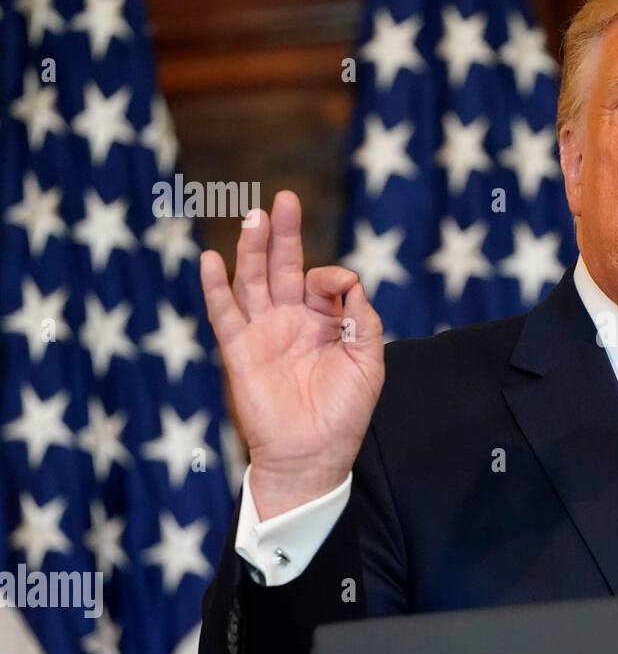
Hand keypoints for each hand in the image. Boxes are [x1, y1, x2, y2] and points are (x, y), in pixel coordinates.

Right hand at [199, 191, 384, 519]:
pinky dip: (216, 287)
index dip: (333, 277)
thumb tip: (348, 278)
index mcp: (324, 321)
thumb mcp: (369, 361)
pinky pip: (224, 314)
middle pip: (283, 267)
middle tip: (285, 199)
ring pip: (253, 281)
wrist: (314, 454)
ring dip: (252, 249)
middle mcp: (291, 320)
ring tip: (255, 217)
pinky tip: (212, 260)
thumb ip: (364, 318)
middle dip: (284, 234)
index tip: (339, 288)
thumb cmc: (344, 412)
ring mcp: (263, 333)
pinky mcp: (240, 351)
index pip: (324, 281)